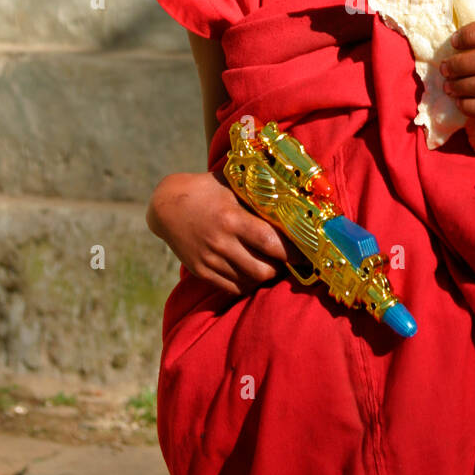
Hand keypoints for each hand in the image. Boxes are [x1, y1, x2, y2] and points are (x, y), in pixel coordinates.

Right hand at [146, 169, 302, 295]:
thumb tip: (294, 199)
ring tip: (272, 264)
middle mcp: (221, 242)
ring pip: (249, 281)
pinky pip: (232, 287)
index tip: (308, 253)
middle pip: (263, 269)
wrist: (166, 205)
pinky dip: (248, 283)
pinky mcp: (201, 271)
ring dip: (265, 276)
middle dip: (281, 267)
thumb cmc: (208, 190)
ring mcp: (210, 259)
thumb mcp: (232, 186)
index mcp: (232, 219)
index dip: (293, 252)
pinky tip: (253, 271)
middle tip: (290, 260)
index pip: (271, 243)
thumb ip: (258, 196)